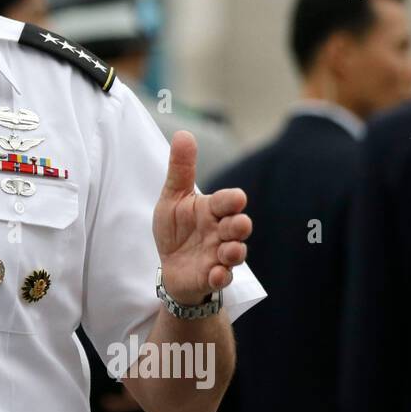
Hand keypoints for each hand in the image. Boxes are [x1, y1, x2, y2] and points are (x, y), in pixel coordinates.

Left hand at [152, 131, 252, 303]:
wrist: (171, 265)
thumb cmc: (177, 228)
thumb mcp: (173, 198)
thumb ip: (181, 169)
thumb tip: (184, 133)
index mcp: (213, 209)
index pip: (228, 201)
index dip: (232, 200)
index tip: (236, 199)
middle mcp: (221, 231)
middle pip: (238, 226)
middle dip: (239, 225)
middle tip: (238, 223)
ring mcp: (219, 255)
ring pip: (235, 253)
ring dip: (234, 252)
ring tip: (228, 251)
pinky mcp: (212, 276)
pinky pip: (221, 278)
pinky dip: (219, 276)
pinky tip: (214, 274)